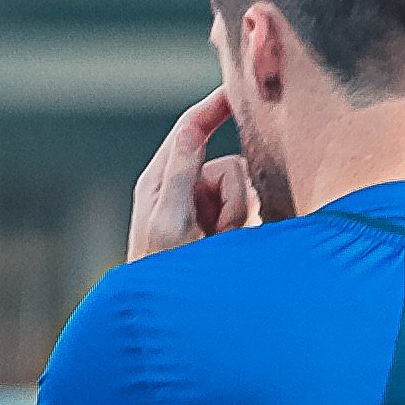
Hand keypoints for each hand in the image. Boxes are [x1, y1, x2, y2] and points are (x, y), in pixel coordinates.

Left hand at [125, 87, 266, 260]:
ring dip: (238, 214)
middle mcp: (181, 188)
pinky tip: (228, 246)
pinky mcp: (218, 223)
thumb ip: (181, 176)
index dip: (214, 107)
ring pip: (241, 187)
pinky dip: (242, 224)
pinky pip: (246, 207)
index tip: (238, 87)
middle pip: (226, 163)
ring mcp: (201, 206)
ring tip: (221, 244)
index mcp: (159, 181)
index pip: (190, 130)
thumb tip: (191, 131)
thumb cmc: (161, 273)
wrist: (171, 317)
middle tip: (222, 230)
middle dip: (233, 195)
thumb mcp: (170, 224)